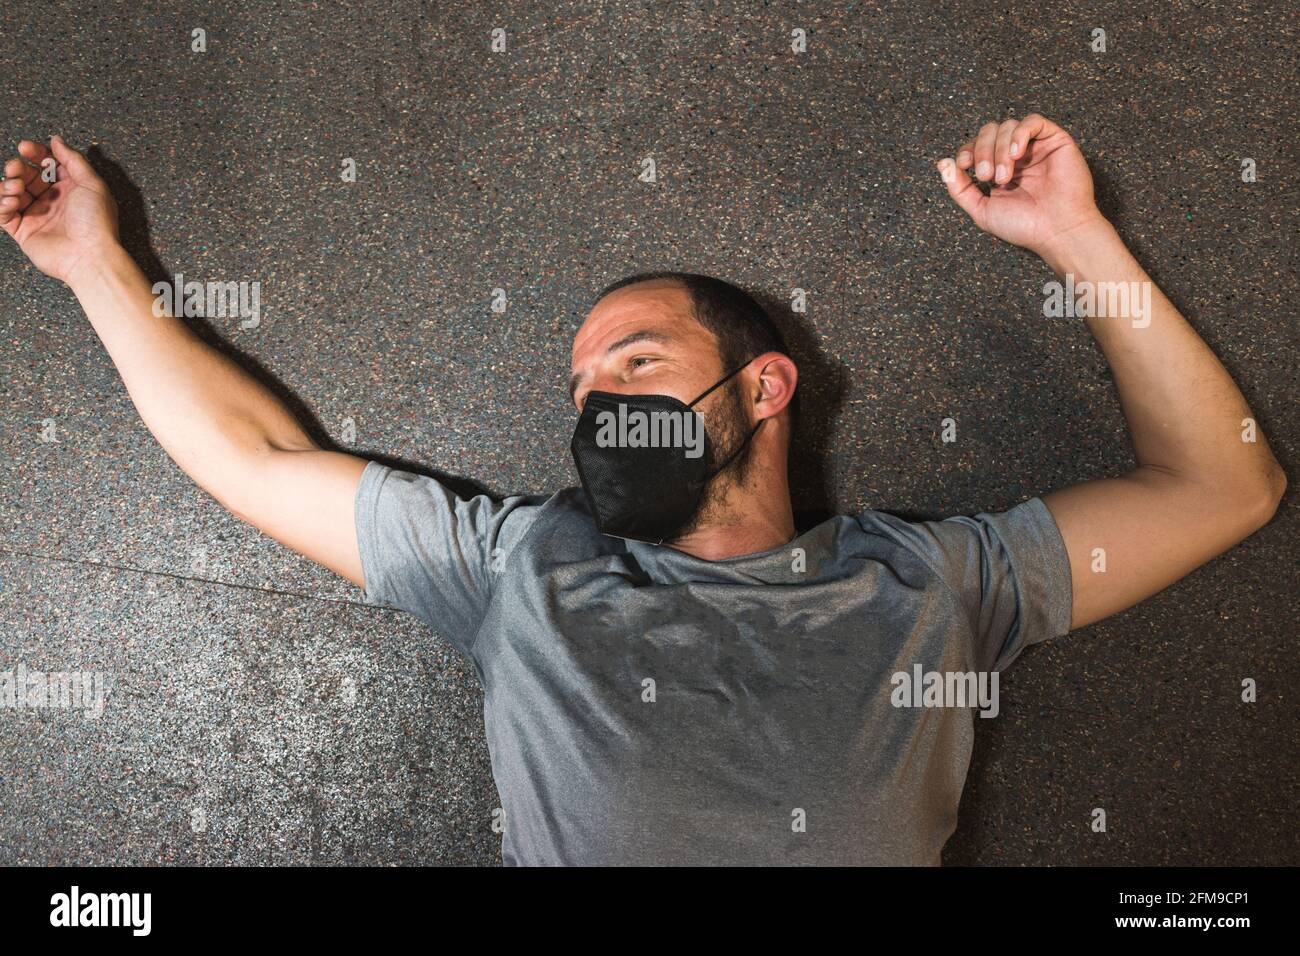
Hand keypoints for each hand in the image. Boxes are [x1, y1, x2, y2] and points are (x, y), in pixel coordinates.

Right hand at [1, 136, 119, 285]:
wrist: (90, 256)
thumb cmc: (96, 222)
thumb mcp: (92, 183)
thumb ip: (73, 159)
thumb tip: (57, 140)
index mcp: (71, 188)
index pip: (47, 163)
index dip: (35, 153)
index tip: (25, 147)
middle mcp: (54, 201)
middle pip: (27, 175)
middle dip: (18, 168)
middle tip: (16, 168)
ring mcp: (38, 216)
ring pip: (12, 192)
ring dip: (8, 184)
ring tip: (15, 187)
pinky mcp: (24, 232)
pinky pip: (4, 214)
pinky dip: (2, 204)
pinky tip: (11, 202)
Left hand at [937, 114, 1104, 255]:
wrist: (1056, 231)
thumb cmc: (1024, 226)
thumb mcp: (981, 210)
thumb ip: (960, 188)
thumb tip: (942, 164)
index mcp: (999, 170)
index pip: (977, 145)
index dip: (967, 150)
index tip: (964, 166)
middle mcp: (1017, 156)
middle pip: (990, 131)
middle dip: (983, 151)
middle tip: (988, 177)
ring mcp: (1036, 147)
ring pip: (1008, 126)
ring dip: (999, 149)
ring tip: (1004, 176)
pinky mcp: (1055, 140)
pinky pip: (1033, 122)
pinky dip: (1019, 134)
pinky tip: (1016, 154)